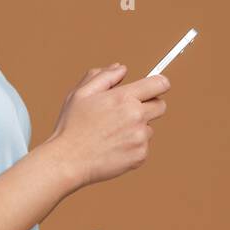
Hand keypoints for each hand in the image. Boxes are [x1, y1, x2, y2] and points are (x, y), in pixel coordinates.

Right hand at [46, 63, 170, 188]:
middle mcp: (136, 116)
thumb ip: (104, 76)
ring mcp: (140, 137)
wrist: (68, 160)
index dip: (158, 84)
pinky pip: (143, 146)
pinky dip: (132, 146)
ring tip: (112, 134)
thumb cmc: (72, 126)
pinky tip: (113, 147)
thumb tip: (121, 68)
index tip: (154, 87)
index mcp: (123, 98)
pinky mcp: (140, 156)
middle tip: (126, 112)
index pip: (160, 84)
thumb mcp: (81, 94)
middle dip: (148, 106)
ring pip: (149, 128)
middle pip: (160, 105)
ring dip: (137, 128)